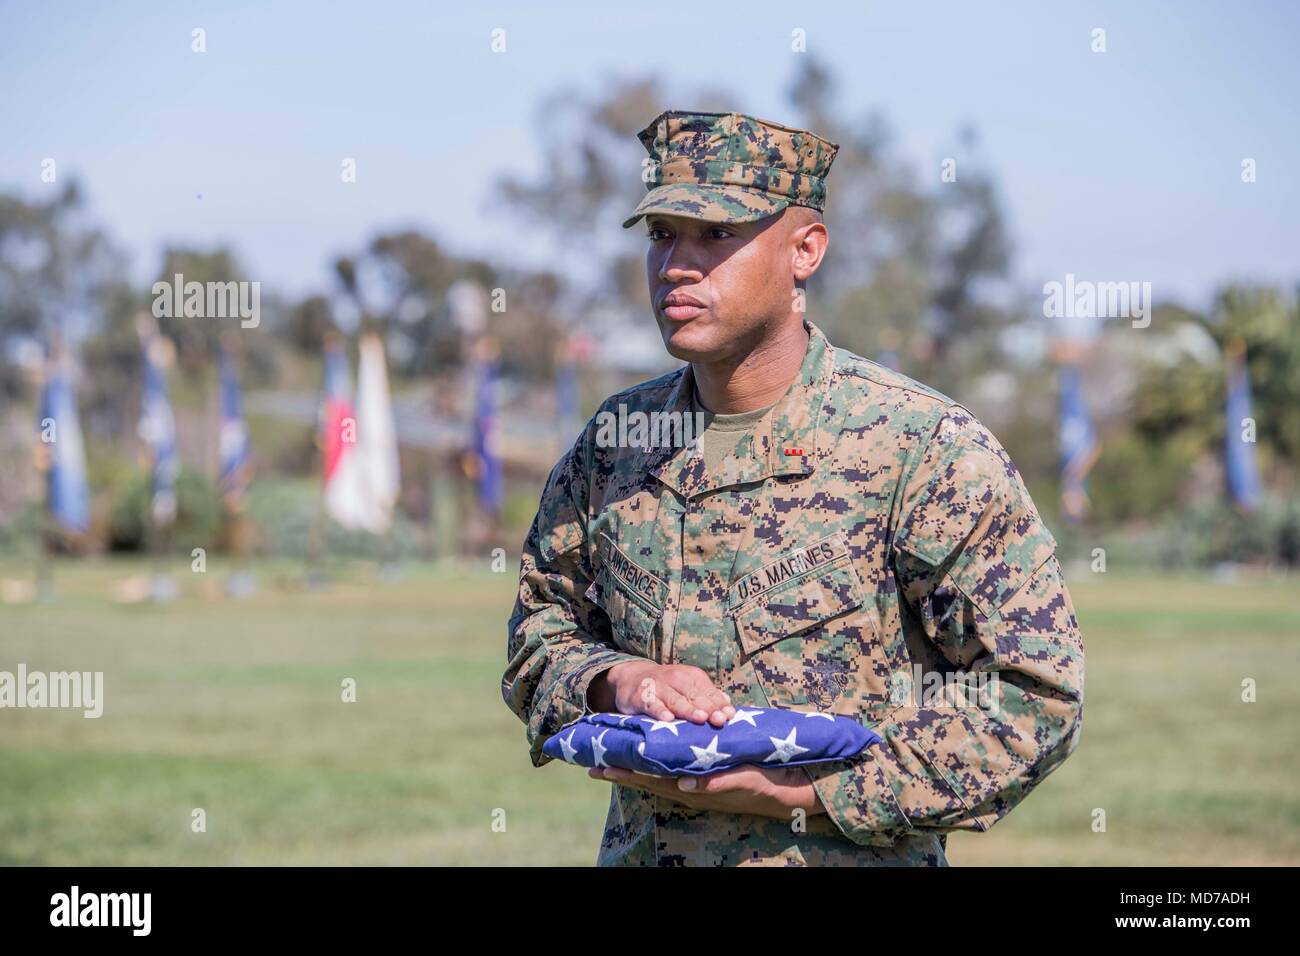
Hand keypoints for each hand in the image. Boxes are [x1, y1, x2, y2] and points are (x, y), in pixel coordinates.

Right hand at [588, 660, 735, 727]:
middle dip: (708, 708)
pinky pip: (651, 705)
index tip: (729, 716)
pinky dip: (659, 711)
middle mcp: (676, 679)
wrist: (632, 677)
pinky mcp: (641, 697)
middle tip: (719, 720)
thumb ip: (708, 697)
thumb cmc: (667, 687)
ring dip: (688, 710)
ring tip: (700, 719)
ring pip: (675, 700)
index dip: (719, 704)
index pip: (709, 692)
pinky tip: (667, 719)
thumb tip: (729, 707)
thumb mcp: (688, 687)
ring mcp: (658, 688)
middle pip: (695, 696)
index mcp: (691, 677)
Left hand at [588, 764, 825, 819]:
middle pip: (648, 779)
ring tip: (609, 760)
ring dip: (633, 768)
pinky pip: (673, 771)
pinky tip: (646, 757)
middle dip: (620, 770)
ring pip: (658, 776)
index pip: (653, 780)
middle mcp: (691, 789)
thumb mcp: (743, 782)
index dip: (627, 772)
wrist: (791, 792)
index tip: (601, 765)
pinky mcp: (707, 779)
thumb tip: (684, 783)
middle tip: (591, 762)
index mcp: (696, 788)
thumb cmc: (767, 784)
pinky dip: (655, 764)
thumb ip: (715, 783)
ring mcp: (698, 785)